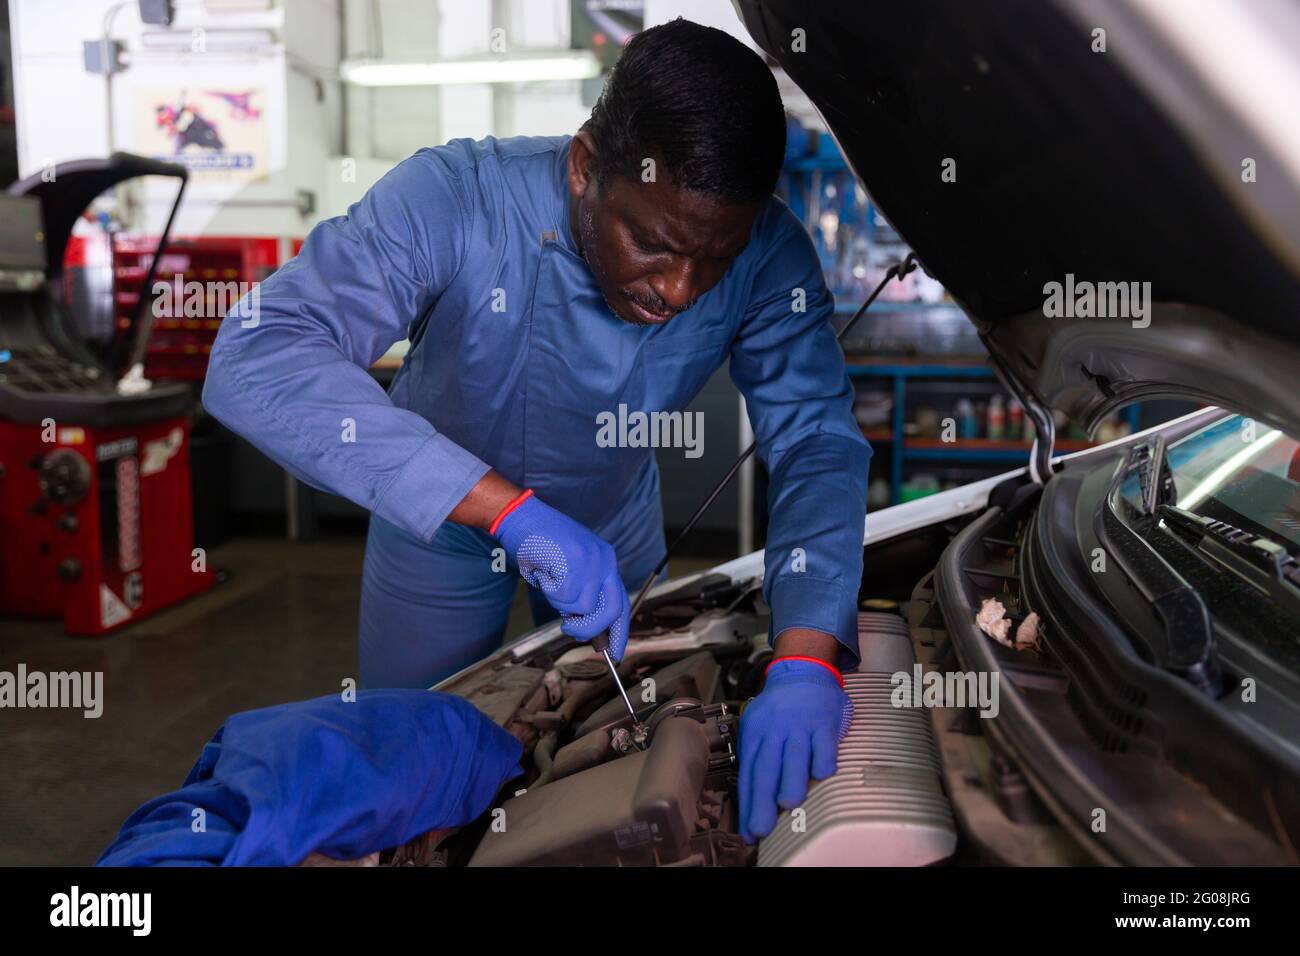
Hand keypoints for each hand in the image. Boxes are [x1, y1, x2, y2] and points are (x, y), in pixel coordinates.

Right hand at [492, 492, 629, 659]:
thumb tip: (584, 633)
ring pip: (583, 606)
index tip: (615, 653)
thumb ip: (580, 599)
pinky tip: (544, 570)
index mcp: (606, 562)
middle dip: (590, 627)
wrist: (520, 516)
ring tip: (548, 578)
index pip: (621, 603)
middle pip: (612, 610)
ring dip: (559, 601)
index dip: (619, 631)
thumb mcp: (567, 573)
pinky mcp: (577, 560)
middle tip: (569, 629)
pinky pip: (564, 595)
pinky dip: (550, 590)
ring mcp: (593, 559)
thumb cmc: (539, 545)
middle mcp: (605, 560)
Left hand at [738, 657, 851, 842]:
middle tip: (762, 827)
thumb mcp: (759, 726)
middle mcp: (775, 730)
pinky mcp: (823, 721)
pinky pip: (823, 742)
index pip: (749, 772)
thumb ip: (758, 758)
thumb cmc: (779, 709)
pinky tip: (822, 775)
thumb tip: (753, 800)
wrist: (803, 671)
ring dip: (791, 779)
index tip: (748, 831)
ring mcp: (799, 724)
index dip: (748, 803)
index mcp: (755, 734)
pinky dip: (823, 758)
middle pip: (766, 767)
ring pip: (794, 754)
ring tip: (788, 804)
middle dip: (762, 800)